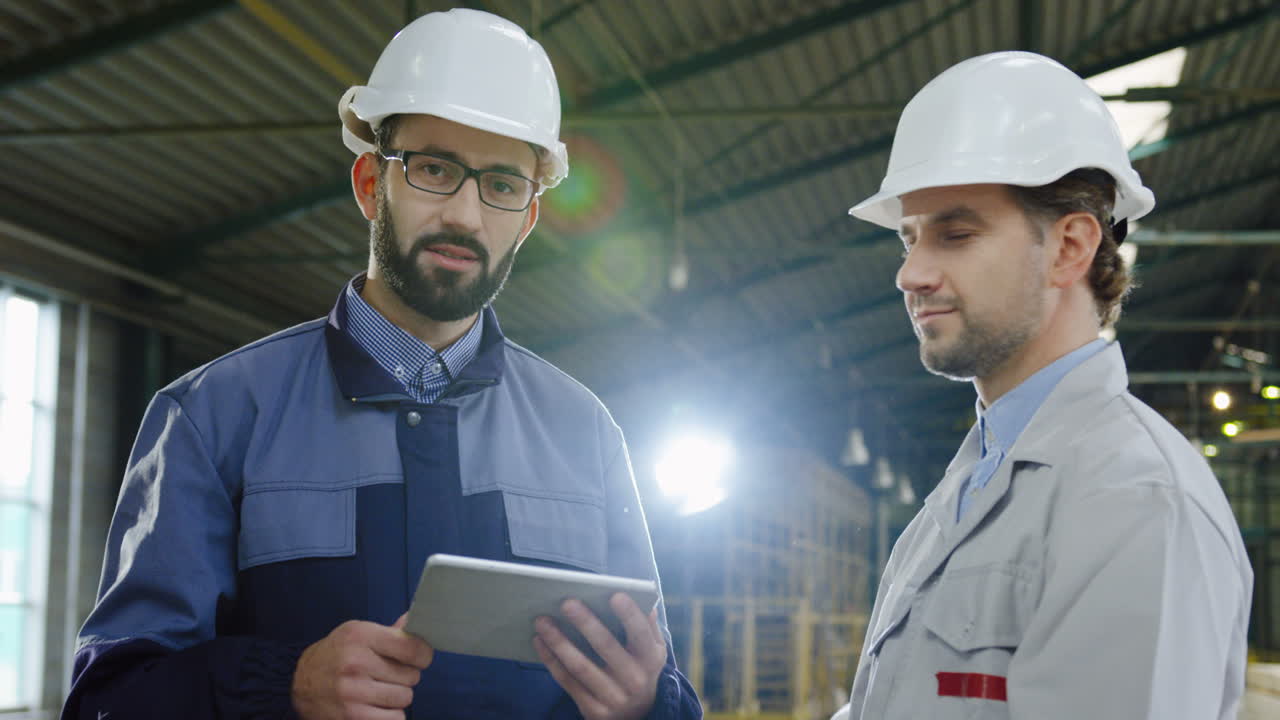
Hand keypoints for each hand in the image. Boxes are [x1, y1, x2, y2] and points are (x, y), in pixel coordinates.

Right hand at [292, 613, 433, 719]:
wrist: (300, 683)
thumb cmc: (336, 655)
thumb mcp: (358, 634)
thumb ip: (390, 632)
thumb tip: (416, 620)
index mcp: (360, 636)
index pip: (413, 649)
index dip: (422, 655)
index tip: (418, 657)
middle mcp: (355, 663)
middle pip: (412, 676)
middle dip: (405, 676)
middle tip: (387, 674)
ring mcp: (352, 692)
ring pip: (405, 698)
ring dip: (397, 696)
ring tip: (379, 689)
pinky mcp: (352, 717)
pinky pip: (395, 718)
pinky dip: (391, 714)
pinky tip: (375, 706)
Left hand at [534, 593, 666, 719]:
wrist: (635, 716)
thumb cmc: (640, 670)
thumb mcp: (653, 651)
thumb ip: (648, 626)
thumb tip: (644, 600)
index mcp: (650, 659)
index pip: (641, 634)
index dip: (629, 615)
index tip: (614, 595)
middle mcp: (634, 680)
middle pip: (607, 647)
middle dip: (586, 623)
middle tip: (567, 603)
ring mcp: (613, 698)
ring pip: (581, 666)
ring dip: (559, 642)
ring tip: (542, 621)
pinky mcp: (593, 710)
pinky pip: (567, 682)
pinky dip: (551, 660)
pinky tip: (539, 641)